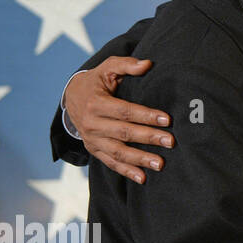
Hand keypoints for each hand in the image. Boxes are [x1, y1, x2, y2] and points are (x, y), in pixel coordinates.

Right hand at [64, 58, 171, 184]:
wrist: (71, 97)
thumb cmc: (96, 81)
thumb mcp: (107, 68)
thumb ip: (126, 65)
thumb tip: (148, 64)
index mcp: (96, 104)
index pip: (125, 111)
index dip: (146, 115)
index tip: (167, 120)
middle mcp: (92, 124)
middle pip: (124, 132)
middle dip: (148, 137)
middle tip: (171, 141)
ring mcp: (92, 139)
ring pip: (118, 152)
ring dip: (140, 159)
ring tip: (161, 164)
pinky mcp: (94, 149)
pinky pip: (110, 163)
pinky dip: (126, 172)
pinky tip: (143, 178)